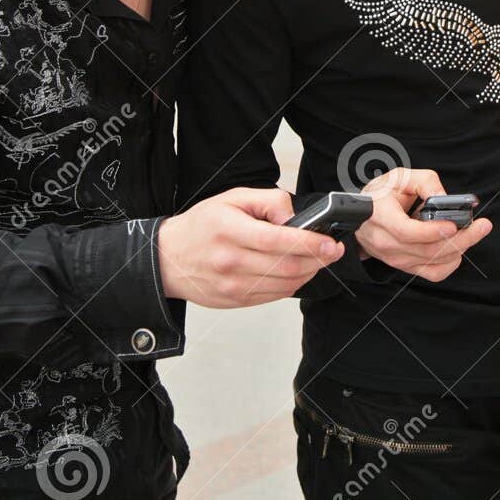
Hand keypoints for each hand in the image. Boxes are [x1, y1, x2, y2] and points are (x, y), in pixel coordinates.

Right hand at [159, 188, 342, 307]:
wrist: (167, 258)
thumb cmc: (202, 226)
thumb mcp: (232, 198)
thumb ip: (269, 201)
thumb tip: (295, 218)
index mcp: (230, 231)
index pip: (279, 241)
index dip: (311, 243)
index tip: (330, 243)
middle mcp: (231, 261)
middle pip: (287, 266)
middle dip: (318, 260)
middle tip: (332, 251)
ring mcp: (232, 285)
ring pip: (285, 285)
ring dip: (308, 273)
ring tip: (317, 260)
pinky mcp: (235, 300)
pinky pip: (274, 296)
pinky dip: (292, 285)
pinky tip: (297, 272)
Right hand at [357, 168, 492, 281]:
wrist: (364, 216)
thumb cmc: (382, 194)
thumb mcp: (400, 177)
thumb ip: (425, 182)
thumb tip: (445, 198)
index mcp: (380, 217)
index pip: (406, 232)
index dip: (432, 231)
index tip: (454, 225)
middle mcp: (386, 243)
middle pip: (427, 250)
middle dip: (460, 239)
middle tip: (482, 226)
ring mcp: (396, 259)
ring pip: (434, 262)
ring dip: (459, 247)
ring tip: (473, 231)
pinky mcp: (406, 267)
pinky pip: (434, 273)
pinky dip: (451, 262)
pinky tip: (458, 246)